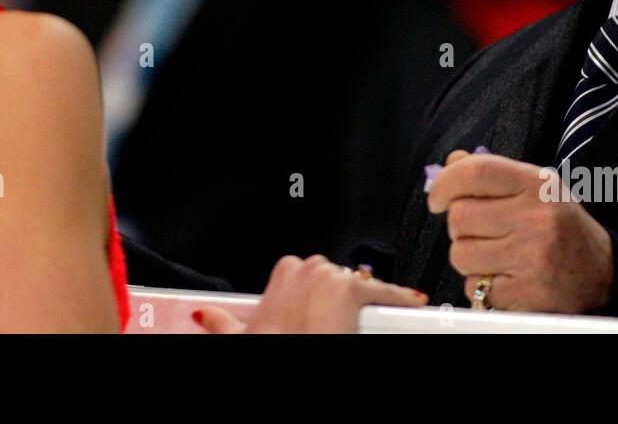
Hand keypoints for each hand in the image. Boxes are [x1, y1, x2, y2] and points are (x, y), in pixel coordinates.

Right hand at [192, 255, 427, 333]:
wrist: (292, 348)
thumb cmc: (271, 342)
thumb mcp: (241, 334)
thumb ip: (222, 321)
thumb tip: (205, 316)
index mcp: (282, 273)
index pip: (305, 271)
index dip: (313, 292)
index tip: (316, 306)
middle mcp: (307, 268)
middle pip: (332, 274)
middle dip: (336, 294)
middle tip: (336, 319)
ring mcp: (333, 278)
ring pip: (357, 280)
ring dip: (364, 297)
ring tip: (368, 315)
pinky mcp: (355, 290)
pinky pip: (384, 290)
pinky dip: (400, 296)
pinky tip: (413, 300)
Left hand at [427, 150, 613, 313]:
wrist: (605, 275)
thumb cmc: (562, 227)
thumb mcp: (536, 188)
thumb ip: (493, 174)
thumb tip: (451, 163)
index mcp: (537, 184)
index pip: (474, 172)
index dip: (444, 183)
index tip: (436, 198)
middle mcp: (536, 218)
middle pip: (459, 216)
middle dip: (459, 226)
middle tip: (479, 232)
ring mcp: (532, 257)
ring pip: (460, 254)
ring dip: (468, 257)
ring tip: (495, 255)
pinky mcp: (526, 292)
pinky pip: (474, 287)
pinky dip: (481, 285)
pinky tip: (506, 277)